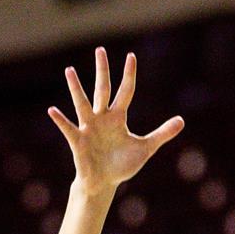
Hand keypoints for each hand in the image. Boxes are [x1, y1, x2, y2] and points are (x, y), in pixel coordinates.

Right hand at [48, 48, 184, 193]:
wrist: (104, 183)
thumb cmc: (122, 164)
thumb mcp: (145, 147)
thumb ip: (162, 133)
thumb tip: (182, 121)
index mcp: (118, 117)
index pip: (126, 91)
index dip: (129, 75)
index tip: (131, 56)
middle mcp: (102, 117)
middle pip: (103, 89)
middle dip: (103, 70)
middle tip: (100, 50)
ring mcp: (89, 127)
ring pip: (82, 103)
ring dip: (76, 88)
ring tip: (70, 71)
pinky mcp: (78, 141)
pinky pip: (68, 128)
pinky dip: (61, 120)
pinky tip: (53, 110)